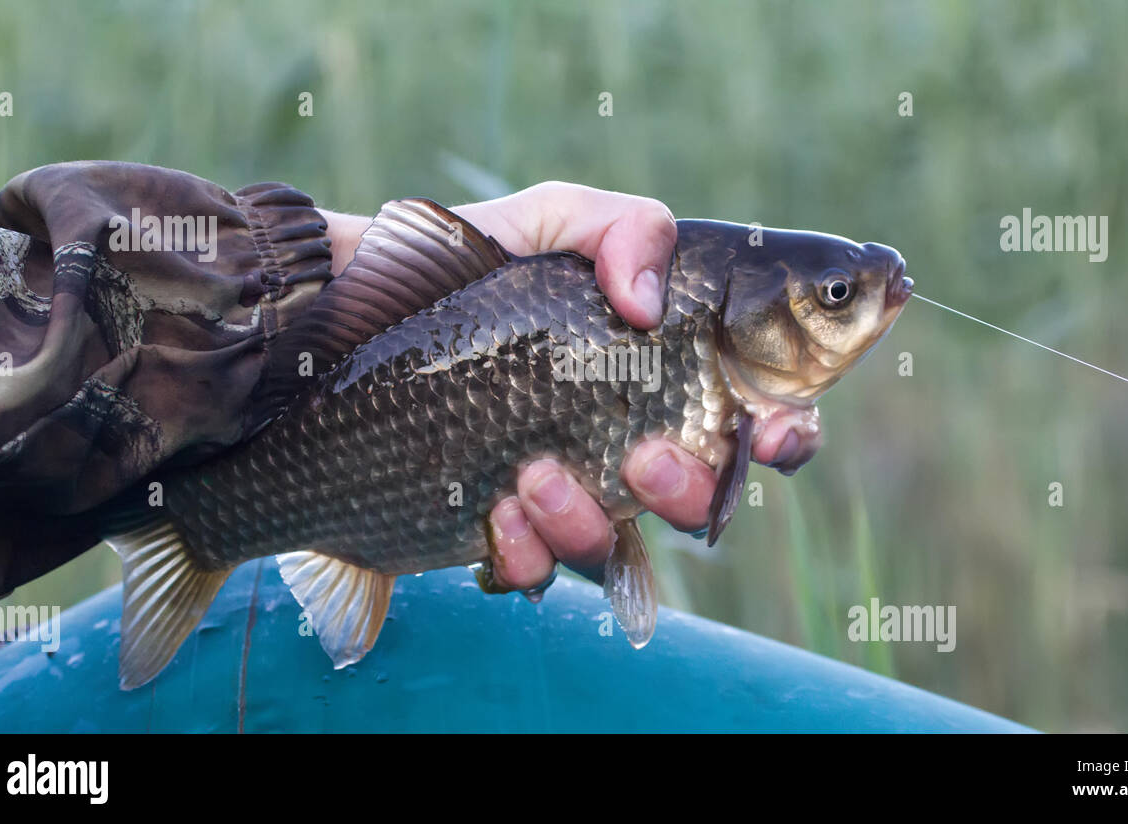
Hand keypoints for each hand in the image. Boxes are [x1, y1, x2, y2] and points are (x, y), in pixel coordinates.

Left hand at [323, 182, 821, 587]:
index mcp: (658, 370)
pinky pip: (539, 569)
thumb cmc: (462, 266)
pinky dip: (527, 550)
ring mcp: (565, 490)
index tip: (770, 427)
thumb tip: (647, 302)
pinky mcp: (502, 530)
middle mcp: (623, 438)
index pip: (754, 413)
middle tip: (649, 452)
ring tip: (534, 471)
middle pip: (704, 497)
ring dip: (590, 519)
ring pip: (618, 543)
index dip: (785, 431)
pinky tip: (495, 508)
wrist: (342, 321)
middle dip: (692, 489)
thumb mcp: (550, 218)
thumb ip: (627, 227)